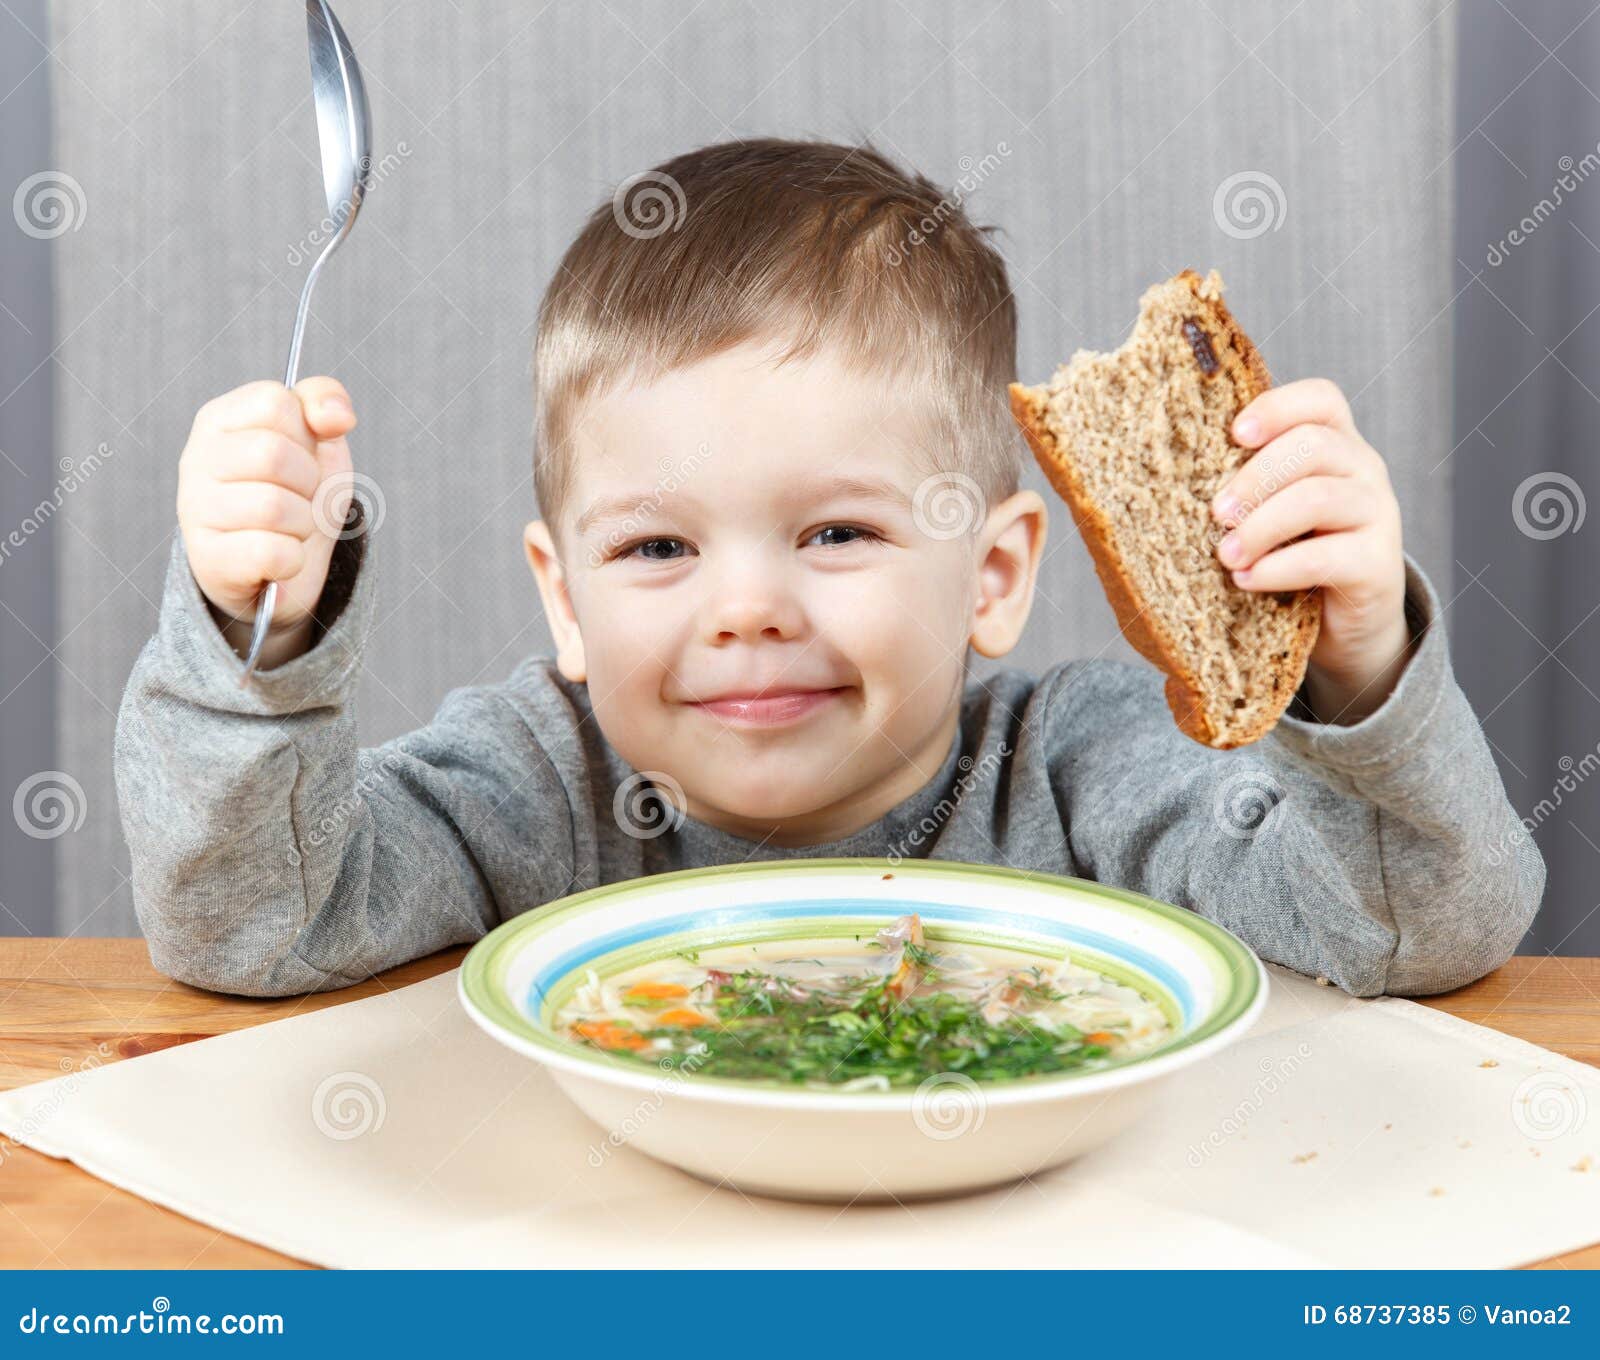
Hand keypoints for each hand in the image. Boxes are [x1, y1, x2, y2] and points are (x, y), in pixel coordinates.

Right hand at [176, 377, 356, 666]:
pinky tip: (279, 559)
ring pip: (273, 507)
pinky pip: (271, 553)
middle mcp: (196, 460)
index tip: (301, 454)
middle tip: (299, 498)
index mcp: (220, 420)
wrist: (283, 568)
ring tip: (288, 528)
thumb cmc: (296, 494)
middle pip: (274, 454)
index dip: (306, 433)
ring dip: (302, 524)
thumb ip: (323, 402)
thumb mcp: (317, 441)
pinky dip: (292, 560)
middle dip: (308, 483)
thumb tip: (337, 415)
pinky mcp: (207, 561)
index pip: (275, 402)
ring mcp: (196, 511)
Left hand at [1209, 378, 1411, 724]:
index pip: (1321, 399)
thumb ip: (1241, 485)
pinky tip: (1246, 579)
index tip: (1234, 433)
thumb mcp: (1270, 510)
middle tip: (1215, 513)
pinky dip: (1277, 568)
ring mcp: (1377, 514)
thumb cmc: (1293, 554)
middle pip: (1314, 445)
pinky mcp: (1378, 564)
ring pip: (1319, 498)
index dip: (1277, 407)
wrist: (1347, 623)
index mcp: (1335, 444)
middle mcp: (1363, 470)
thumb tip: (1159, 473)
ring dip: (1260, 526)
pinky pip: (1326, 557)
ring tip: (1225, 555)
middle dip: (1254, 477)